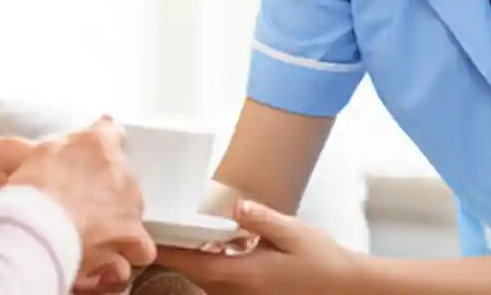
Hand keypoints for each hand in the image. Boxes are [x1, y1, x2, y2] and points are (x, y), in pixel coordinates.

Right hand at [10, 117, 156, 283]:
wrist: (39, 225)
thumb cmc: (33, 188)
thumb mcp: (42, 151)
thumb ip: (66, 143)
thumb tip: (84, 135)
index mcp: (98, 143)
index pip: (113, 133)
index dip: (106, 145)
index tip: (96, 157)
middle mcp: (122, 169)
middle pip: (124, 177)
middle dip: (107, 190)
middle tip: (80, 206)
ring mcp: (131, 203)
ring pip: (133, 210)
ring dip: (116, 221)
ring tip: (90, 236)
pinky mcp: (132, 235)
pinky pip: (140, 247)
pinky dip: (128, 252)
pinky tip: (110, 259)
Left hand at [155, 199, 362, 294]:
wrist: (347, 290)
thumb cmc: (323, 262)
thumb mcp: (294, 233)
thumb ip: (261, 219)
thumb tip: (235, 205)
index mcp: (240, 275)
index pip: (188, 262)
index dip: (162, 249)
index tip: (143, 234)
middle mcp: (234, 293)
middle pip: (190, 271)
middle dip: (173, 250)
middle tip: (157, 224)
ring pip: (203, 279)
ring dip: (191, 258)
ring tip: (180, 231)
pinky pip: (218, 284)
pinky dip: (209, 266)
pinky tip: (216, 246)